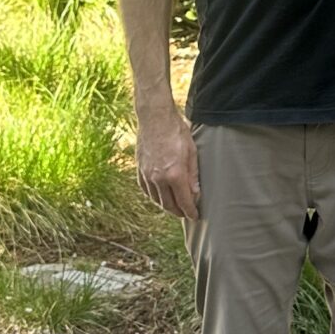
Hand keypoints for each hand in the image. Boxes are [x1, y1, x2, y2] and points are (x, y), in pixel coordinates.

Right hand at [136, 99, 199, 219]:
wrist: (155, 117)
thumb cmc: (177, 131)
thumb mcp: (192, 152)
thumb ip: (193, 175)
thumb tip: (195, 193)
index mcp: (175, 174)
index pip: (184, 202)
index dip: (190, 212)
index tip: (195, 216)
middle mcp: (159, 178)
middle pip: (169, 205)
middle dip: (178, 212)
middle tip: (186, 213)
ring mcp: (147, 175)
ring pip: (156, 199)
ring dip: (166, 206)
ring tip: (175, 207)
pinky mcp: (139, 169)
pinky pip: (146, 190)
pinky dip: (154, 196)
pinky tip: (159, 196)